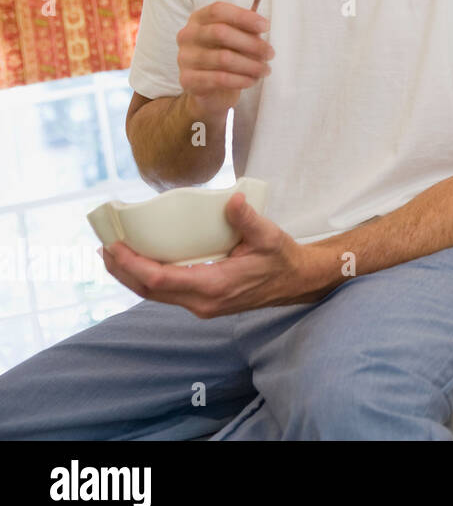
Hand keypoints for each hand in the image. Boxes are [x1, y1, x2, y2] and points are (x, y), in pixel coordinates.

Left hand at [99, 190, 325, 317]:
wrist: (296, 282)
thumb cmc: (282, 259)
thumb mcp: (269, 236)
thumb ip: (248, 220)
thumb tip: (232, 200)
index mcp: (214, 286)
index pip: (159, 280)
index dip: (132, 264)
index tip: (114, 246)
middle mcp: (202, 302)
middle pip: (147, 291)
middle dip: (121, 270)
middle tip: (104, 246)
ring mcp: (201, 305)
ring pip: (153, 295)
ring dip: (130, 275)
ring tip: (112, 254)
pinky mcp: (202, 301)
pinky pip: (165, 293)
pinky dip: (146, 278)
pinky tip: (139, 263)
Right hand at [176, 1, 274, 117]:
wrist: (211, 91)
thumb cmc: (226, 57)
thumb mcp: (236, 40)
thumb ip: (246, 31)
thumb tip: (262, 27)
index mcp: (198, 19)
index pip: (218, 10)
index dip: (243, 16)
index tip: (266, 26)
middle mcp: (188, 36)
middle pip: (221, 33)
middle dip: (251, 43)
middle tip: (270, 53)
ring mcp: (185, 58)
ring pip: (223, 58)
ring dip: (250, 65)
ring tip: (265, 70)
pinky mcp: (187, 80)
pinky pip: (219, 78)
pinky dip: (240, 79)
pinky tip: (252, 80)